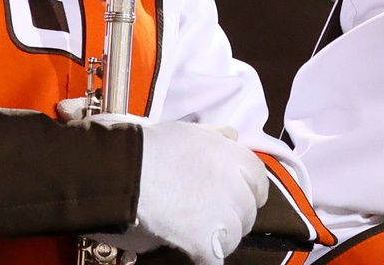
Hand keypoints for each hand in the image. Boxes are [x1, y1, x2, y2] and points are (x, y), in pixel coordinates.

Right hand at [87, 117, 268, 264]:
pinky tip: (193, 251)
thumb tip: (233, 135)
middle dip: (231, 213)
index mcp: (234, 158)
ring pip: (233, 237)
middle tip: (205, 211)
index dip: (245, 188)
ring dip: (217, 237)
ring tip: (193, 230)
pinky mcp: (207, 243)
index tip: (230, 194)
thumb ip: (215, 136)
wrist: (125, 169)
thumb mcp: (187, 132)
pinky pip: (214, 260)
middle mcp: (236, 187)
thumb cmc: (150, 148)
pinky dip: (205, 258)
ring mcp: (223, 217)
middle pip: (247, 212)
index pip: (258, 180)